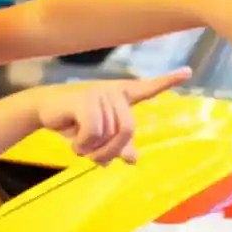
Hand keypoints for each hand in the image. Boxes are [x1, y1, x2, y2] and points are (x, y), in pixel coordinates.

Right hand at [36, 68, 192, 165]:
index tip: (188, 71)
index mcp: (121, 97)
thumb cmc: (73, 122)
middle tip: (93, 157)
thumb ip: (117, 146)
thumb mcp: (98, 138)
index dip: (168, 80)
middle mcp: (114, 92)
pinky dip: (83, 146)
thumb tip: (132, 160)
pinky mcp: (86, 99)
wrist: (43, 111)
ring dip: (92, 151)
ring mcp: (101, 93)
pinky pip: (94, 133)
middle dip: (110, 151)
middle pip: (128, 131)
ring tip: (79, 144)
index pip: (148, 88)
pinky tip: (73, 141)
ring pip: (109, 135)